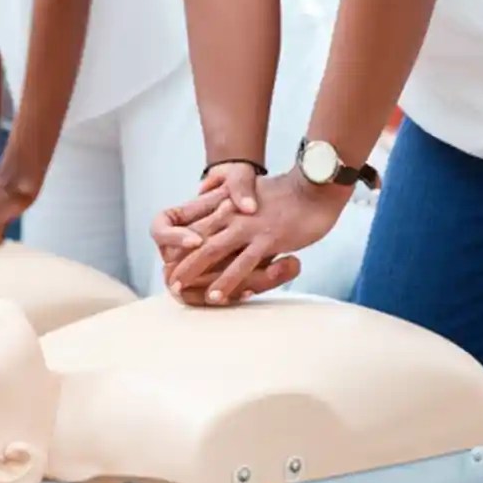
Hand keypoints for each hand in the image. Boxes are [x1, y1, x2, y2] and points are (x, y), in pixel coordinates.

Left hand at [167, 169, 349, 303]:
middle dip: (179, 261)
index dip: (179, 243)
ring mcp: (249, 226)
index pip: (196, 223)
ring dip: (193, 271)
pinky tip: (216, 295)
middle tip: (166, 281)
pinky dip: (227, 281)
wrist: (316, 186)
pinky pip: (242, 264)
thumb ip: (237, 204)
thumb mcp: (255, 193)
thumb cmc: (288, 193)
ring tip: (178, 289)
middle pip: (196, 239)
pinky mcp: (267, 239)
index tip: (167, 261)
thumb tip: (229, 211)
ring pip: (212, 251)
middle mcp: (233, 214)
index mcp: (229, 204)